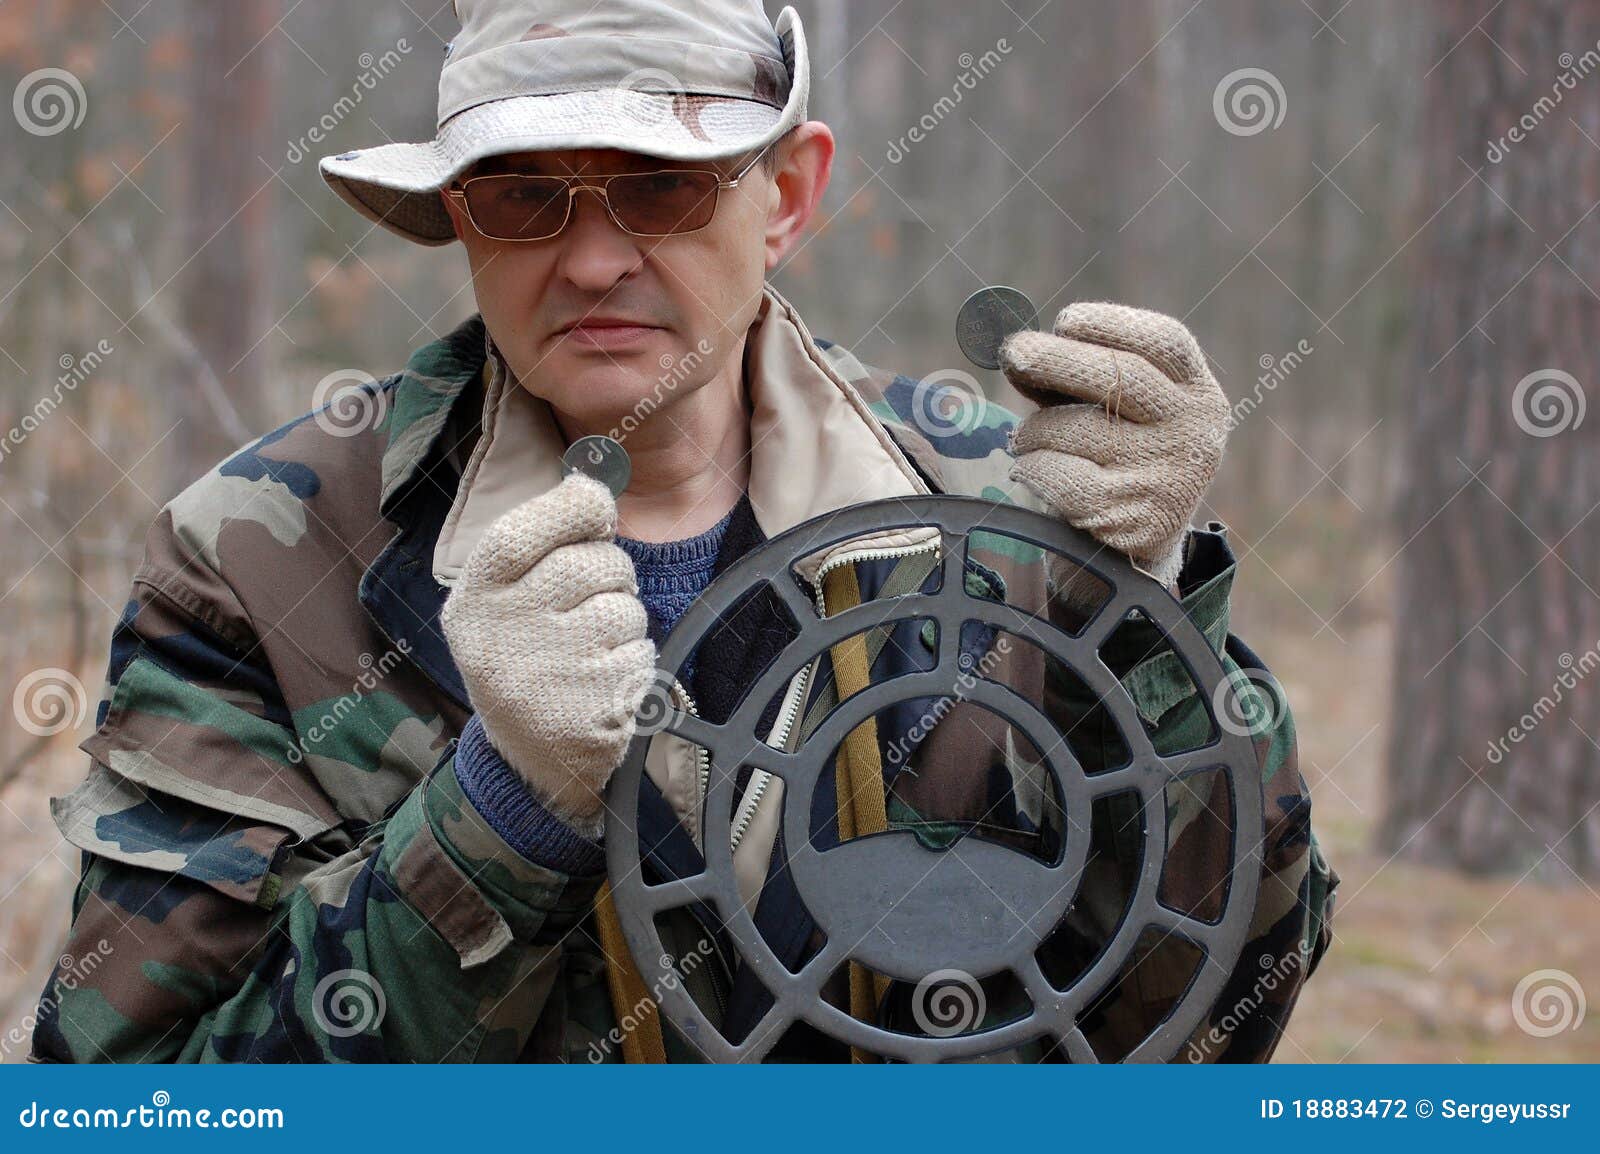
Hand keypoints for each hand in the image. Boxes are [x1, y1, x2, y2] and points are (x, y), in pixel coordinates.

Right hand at [440, 471, 657, 837]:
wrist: (528, 765)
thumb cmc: (525, 660)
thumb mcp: (505, 602)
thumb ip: (540, 544)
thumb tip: (595, 483)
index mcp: (476, 596)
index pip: (530, 528)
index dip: (577, 508)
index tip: (596, 512)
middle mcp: (506, 632)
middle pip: (594, 564)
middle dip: (611, 576)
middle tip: (590, 604)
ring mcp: (550, 672)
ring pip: (626, 608)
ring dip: (625, 625)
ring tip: (591, 653)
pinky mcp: (593, 706)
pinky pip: (643, 654)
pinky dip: (635, 665)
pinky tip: (604, 685)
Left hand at [1000, 302, 1228, 588]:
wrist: (1130, 553)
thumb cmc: (1113, 460)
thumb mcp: (1115, 413)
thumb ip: (1077, 380)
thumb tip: (1019, 354)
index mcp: (1198, 393)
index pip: (1166, 342)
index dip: (1112, 323)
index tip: (1064, 320)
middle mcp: (1194, 433)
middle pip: (1120, 378)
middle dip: (1057, 359)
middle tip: (1013, 351)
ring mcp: (1168, 478)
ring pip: (1076, 429)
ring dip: (1033, 429)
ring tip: (1027, 439)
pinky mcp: (1134, 521)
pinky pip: (1060, 477)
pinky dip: (1032, 468)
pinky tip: (1030, 471)